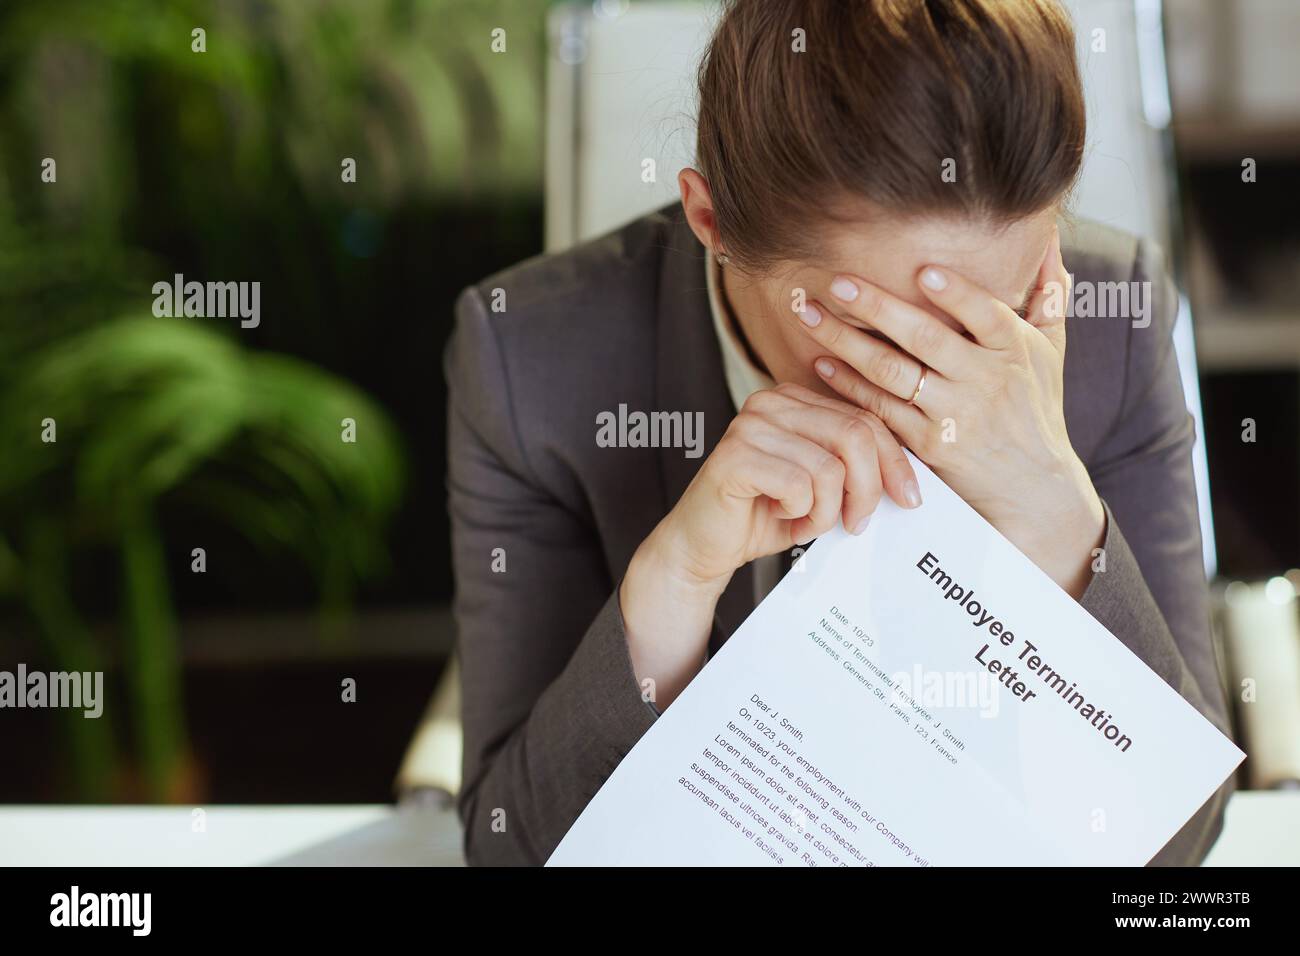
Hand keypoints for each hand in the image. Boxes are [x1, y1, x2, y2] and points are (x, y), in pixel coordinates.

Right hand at [620, 383, 918, 706]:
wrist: (703, 547)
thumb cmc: (763, 516)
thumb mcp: (821, 486)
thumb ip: (853, 467)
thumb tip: (911, 479)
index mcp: (795, 399)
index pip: (865, 419)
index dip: (895, 461)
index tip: (909, 499)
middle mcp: (771, 401)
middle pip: (855, 436)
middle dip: (867, 489)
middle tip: (857, 524)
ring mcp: (750, 425)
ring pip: (830, 468)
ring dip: (826, 511)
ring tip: (803, 522)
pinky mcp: (735, 456)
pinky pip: (799, 485)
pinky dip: (801, 515)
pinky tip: (781, 520)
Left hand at [796, 226, 1104, 598]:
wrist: (1032, 485)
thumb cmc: (1037, 405)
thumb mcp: (1051, 349)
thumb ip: (1047, 291)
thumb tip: (1046, 236)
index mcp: (1013, 349)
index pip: (986, 316)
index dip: (957, 294)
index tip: (923, 269)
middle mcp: (982, 381)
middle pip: (925, 338)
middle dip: (877, 307)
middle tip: (838, 282)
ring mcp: (952, 415)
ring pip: (892, 372)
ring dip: (846, 342)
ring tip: (810, 315)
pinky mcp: (926, 444)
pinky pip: (880, 410)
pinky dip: (848, 386)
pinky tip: (822, 363)